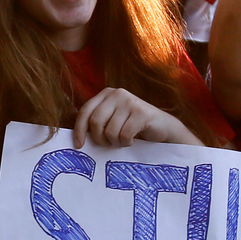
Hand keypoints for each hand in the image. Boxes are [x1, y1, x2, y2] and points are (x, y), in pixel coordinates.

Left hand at [73, 88, 198, 147]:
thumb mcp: (113, 120)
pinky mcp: (141, 112)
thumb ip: (98, 122)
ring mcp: (130, 101)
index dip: (79, 130)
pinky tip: (133, 139)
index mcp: (106, 94)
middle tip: (108, 144)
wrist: (163, 128)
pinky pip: (124, 135)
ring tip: (123, 140)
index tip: (79, 146)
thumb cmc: (134, 127)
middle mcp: (117, 93)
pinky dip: (127, 142)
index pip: (85, 111)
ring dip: (115, 142)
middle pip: (95, 122)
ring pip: (110, 131)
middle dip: (99, 139)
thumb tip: (77, 138)